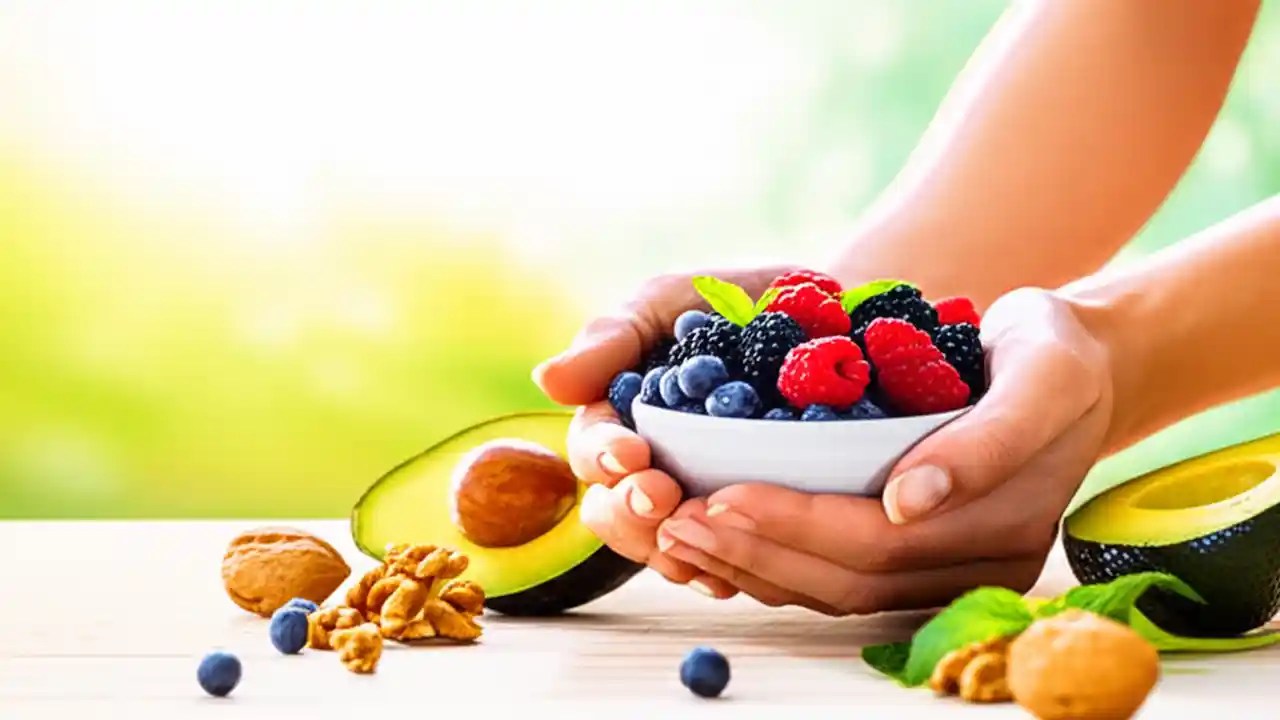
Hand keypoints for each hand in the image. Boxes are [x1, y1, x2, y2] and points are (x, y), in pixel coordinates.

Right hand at [533, 265, 798, 597]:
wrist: (827, 313)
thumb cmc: (731, 301)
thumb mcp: (668, 301)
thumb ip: (610, 338)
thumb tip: (546, 381)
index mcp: (620, 420)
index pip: (592, 451)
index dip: (602, 457)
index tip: (630, 454)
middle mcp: (650, 467)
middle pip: (617, 511)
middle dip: (631, 511)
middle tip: (660, 498)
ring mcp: (697, 496)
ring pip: (664, 544)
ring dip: (670, 551)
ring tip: (692, 552)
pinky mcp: (746, 519)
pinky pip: (724, 559)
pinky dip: (719, 571)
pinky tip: (725, 579)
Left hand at [651, 287, 1115, 613]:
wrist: (1076, 366)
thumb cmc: (1053, 356)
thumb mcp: (1042, 373)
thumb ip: (988, 439)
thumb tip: (906, 504)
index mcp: (1004, 529)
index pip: (880, 544)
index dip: (797, 525)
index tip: (723, 495)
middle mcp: (975, 567)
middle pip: (847, 579)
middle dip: (756, 551)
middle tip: (679, 516)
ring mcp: (946, 573)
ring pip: (834, 592)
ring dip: (751, 567)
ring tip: (681, 532)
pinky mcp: (918, 563)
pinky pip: (836, 579)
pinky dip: (772, 563)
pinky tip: (720, 539)